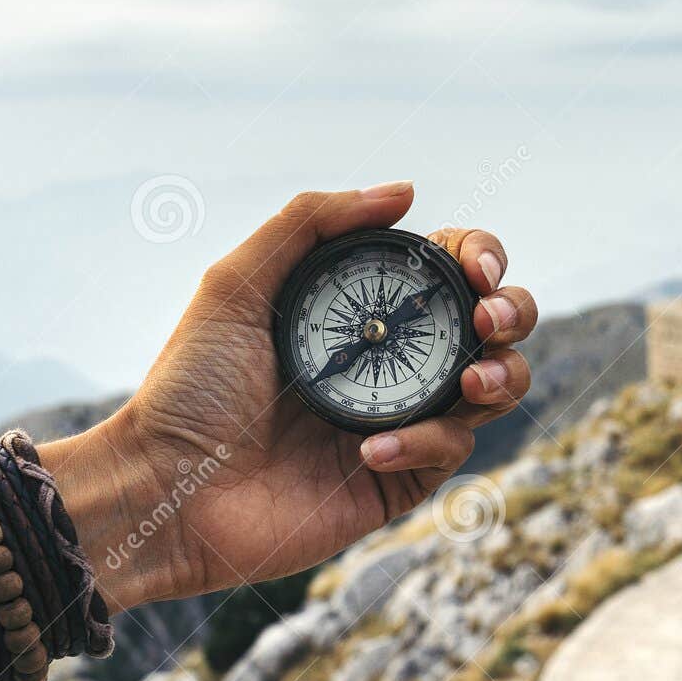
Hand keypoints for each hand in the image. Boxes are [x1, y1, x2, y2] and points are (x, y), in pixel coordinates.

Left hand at [39, 183, 537, 610]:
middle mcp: (391, 363)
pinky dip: (425, 443)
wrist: (166, 490)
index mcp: (363, 312)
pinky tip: (373, 450)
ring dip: (501, 378)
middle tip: (490, 321)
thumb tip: (406, 190)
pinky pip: (449, 454)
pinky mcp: (400, 482)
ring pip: (494, 391)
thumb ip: (312, 222)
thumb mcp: (238, 283)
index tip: (477, 270)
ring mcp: (402, 422)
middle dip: (514, 314)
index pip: (448, 271)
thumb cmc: (190, 386)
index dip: (481, 259)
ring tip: (471, 383)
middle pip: (493, 328)